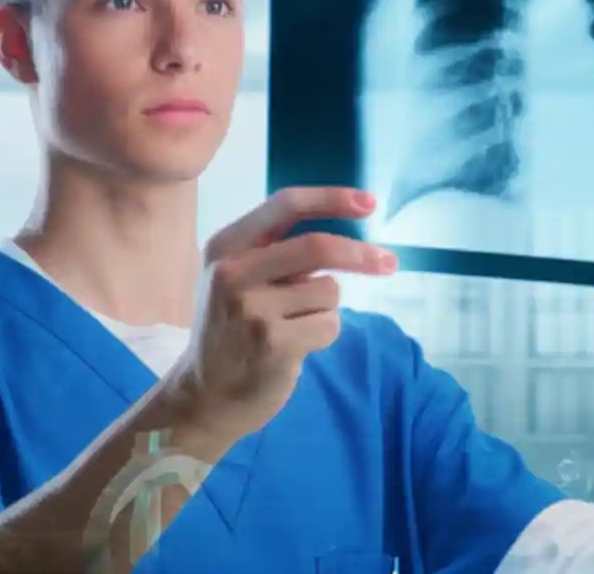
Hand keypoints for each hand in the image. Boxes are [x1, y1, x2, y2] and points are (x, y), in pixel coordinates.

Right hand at [165, 187, 397, 444]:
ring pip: (328, 290)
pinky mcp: (273, 344)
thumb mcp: (233, 278)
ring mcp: (252, 309)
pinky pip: (329, 324)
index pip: (285, 205)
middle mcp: (233, 272)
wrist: (204, 393)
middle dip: (360, 254)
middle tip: (388, 263)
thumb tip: (344, 239)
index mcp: (226, 246)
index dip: (331, 199)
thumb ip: (274, 252)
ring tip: (295, 325)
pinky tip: (295, 346)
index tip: (369, 203)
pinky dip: (323, 333)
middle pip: (317, 246)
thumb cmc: (229, 329)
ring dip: (325, 307)